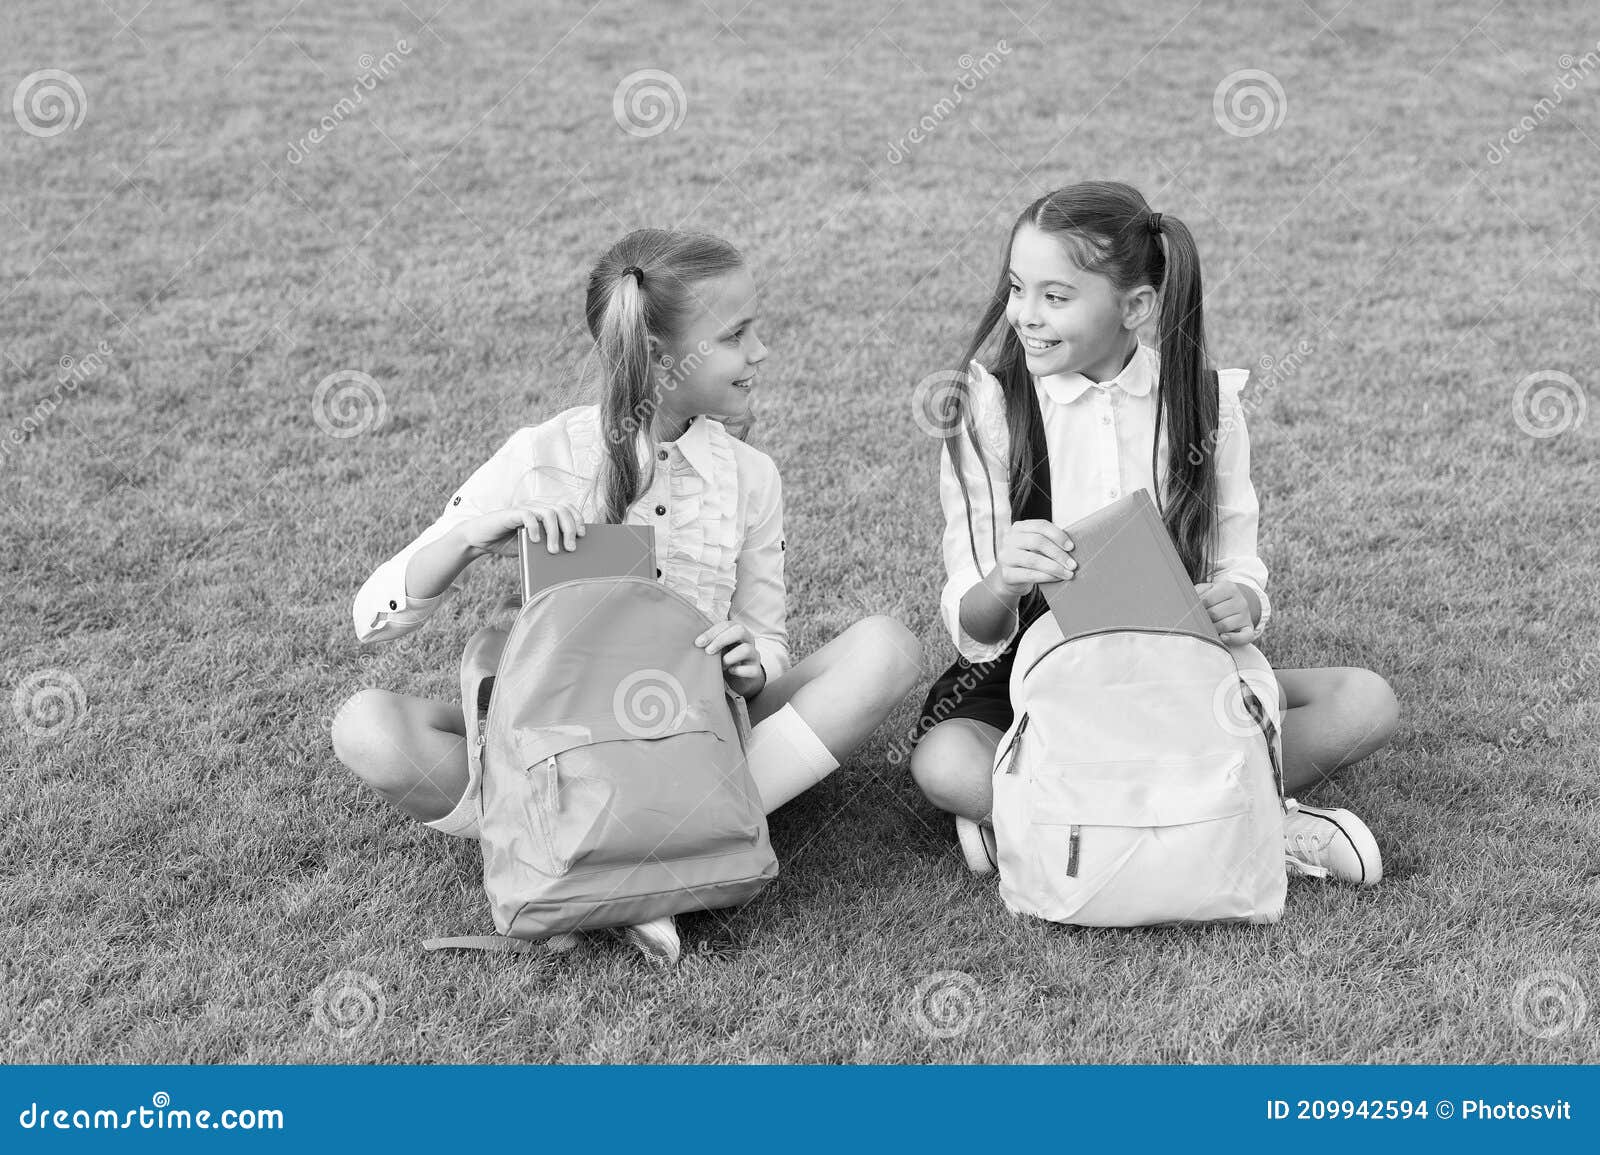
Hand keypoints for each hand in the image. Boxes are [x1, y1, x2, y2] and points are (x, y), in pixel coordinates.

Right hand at [458, 501, 584, 558]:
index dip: (577, 519)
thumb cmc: (508, 542)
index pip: (567, 508)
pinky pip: (527, 515)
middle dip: (570, 529)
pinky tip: (535, 540)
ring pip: (548, 513)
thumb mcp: (534, 546)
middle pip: (562, 510)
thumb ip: (548, 544)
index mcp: (544, 512)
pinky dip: (534, 527)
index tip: (582, 535)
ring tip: (554, 550)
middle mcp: (536, 507)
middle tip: (571, 548)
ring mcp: (524, 509)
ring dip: (555, 532)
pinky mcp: (511, 514)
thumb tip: (569, 554)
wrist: (481, 540)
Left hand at [693, 620, 766, 697]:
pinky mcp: (756, 670)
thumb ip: (709, 643)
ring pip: (746, 649)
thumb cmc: (725, 659)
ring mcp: (754, 655)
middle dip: (721, 640)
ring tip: (721, 665)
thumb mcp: (717, 648)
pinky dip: (739, 671)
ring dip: (729, 657)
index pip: (726, 625)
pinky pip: (751, 669)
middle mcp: (748, 640)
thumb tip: (691, 643)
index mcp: (737, 631)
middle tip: (708, 651)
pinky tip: (730, 672)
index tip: (698, 643)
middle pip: (739, 630)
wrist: (740, 678)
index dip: (712, 633)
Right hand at [991, 518, 1075, 600]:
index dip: (1058, 535)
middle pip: (1037, 541)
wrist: (1012, 578)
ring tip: (1068, 574)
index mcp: (1019, 527)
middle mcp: (1009, 539)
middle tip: (1073, 564)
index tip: (1071, 547)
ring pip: (1033, 560)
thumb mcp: (1036, 545)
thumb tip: (1071, 547)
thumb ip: (1050, 541)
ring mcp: (1006, 557)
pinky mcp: (1007, 574)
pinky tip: (1057, 578)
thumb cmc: (1030, 557)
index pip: (1041, 526)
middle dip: (1058, 553)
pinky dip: (1046, 577)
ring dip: (1054, 567)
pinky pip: (1029, 575)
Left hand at [1196, 580, 1255, 644]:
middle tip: (1198, 621)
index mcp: (1229, 587)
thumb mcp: (1207, 590)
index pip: (1207, 600)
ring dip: (1212, 629)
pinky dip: (1232, 639)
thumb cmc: (1215, 599)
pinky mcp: (1249, 629)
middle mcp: (1240, 601)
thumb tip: (1188, 601)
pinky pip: (1243, 637)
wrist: (1235, 605)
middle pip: (1215, 613)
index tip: (1192, 611)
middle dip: (1204, 619)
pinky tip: (1222, 637)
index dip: (1197, 607)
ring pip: (1225, 625)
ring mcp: (1246, 616)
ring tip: (1206, 628)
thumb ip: (1198, 592)